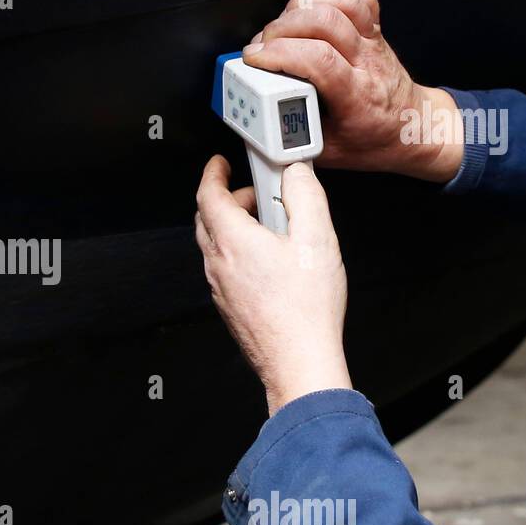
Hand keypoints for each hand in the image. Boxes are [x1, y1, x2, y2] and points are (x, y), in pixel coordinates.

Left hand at [195, 155, 351, 414]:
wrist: (298, 361)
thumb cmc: (306, 309)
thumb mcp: (317, 239)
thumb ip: (305, 197)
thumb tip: (296, 173)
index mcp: (234, 240)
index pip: (208, 194)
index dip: (212, 173)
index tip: (220, 163)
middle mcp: (219, 263)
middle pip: (207, 218)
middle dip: (228, 199)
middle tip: (256, 194)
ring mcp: (220, 287)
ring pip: (215, 245)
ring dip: (234, 227)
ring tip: (269, 228)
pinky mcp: (228, 306)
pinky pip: (224, 269)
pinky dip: (237, 252)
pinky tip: (268, 262)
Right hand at [243, 0, 463, 182]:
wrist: (412, 129)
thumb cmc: (372, 140)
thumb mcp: (326, 152)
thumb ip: (292, 134)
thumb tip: (256, 118)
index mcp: (357, 98)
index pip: (319, 59)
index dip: (280, 52)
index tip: (254, 59)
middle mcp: (368, 62)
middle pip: (326, 23)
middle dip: (281, 28)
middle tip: (262, 46)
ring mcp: (373, 41)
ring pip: (342, 2)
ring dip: (302, 7)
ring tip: (283, 26)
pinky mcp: (374, 29)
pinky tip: (310, 10)